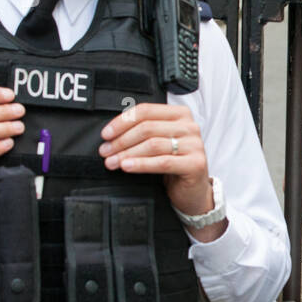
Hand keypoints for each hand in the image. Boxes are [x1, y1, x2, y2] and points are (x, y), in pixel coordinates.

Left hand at [99, 103, 225, 239]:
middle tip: (106, 151)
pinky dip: (141, 164)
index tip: (106, 134)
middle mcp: (189, 126)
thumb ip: (144, 131)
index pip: (146, 111)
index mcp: (180, 114)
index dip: (122, 122)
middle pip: (147, 128)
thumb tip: (112, 134)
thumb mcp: (160, 141)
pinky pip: (162, 162)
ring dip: (127, 154)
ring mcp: (194, 145)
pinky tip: (127, 167)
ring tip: (112, 162)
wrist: (193, 190)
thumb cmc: (174, 164)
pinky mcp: (195, 163)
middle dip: (121, 140)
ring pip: (153, 145)